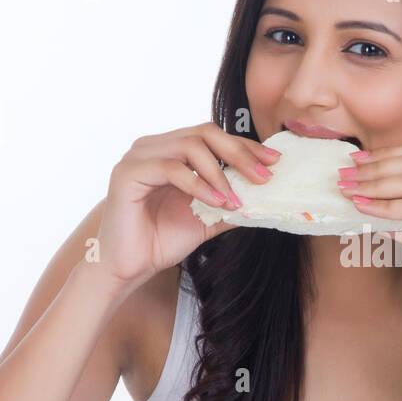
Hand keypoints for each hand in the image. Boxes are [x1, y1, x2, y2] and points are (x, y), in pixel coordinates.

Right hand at [94, 122, 278, 288]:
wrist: (128, 268)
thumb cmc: (161, 241)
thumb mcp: (208, 219)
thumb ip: (232, 204)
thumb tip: (267, 198)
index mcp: (171, 150)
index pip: (214, 137)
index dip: (246, 146)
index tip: (274, 162)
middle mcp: (154, 146)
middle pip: (205, 132)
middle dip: (240, 153)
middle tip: (263, 177)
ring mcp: (138, 156)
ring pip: (190, 146)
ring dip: (219, 174)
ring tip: (235, 200)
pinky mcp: (127, 172)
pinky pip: (171, 168)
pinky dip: (198, 185)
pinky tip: (215, 203)